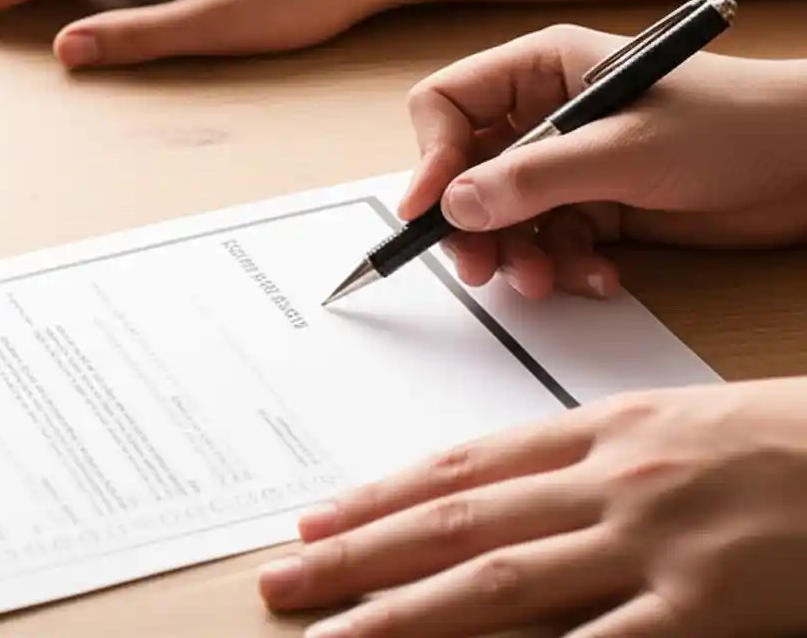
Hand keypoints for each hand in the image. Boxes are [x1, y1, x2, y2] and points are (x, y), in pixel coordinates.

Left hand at [258, 378, 806, 636]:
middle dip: (358, 554)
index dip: (380, 496)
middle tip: (284, 577)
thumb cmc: (790, 437)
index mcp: (602, 431)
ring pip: (498, 582)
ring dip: (401, 615)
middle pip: (456, 523)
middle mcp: (609, 480)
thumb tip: (504, 493)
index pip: (463, 468)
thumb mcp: (678, 423)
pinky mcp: (707, 607)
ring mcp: (653, 543)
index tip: (317, 517)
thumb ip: (590, 457)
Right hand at [399, 25, 806, 300]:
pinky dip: (562, 267)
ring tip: (547, 278)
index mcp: (542, 71)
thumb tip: (455, 204)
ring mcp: (568, 165)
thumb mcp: (625, 151)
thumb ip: (534, 178)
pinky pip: (546, 244)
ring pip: (503, 218)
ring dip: (518, 256)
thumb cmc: (734, 126)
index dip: (429, 158)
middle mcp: (546, 116)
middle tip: (480, 266)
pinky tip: (598, 275)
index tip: (428, 210)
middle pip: (466, 172)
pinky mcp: (593, 208)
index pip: (448, 106)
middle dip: (472, 224)